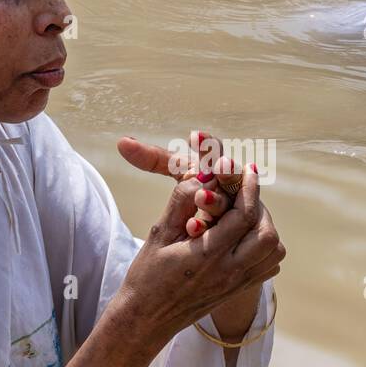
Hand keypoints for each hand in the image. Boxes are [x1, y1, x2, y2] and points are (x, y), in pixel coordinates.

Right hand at [112, 152, 283, 345]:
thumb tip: (203, 176)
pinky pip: (268, 266)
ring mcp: (237, 285)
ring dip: (264, 226)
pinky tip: (243, 236)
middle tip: (243, 193)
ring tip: (243, 214)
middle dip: (259, 207)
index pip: (243, 216)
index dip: (249, 188)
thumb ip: (182, 202)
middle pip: (267, 235)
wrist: (146, 320)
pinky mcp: (239, 291)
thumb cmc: (147, 275)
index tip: (247, 171)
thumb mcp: (159, 234)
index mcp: (207, 256)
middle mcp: (229, 273)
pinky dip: (264, 246)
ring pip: (274, 251)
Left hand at [117, 130, 245, 237]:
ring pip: (229, 203)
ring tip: (201, 197)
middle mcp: (231, 183)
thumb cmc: (197, 191)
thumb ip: (154, 159)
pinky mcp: (243, 230)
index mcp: (213, 165)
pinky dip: (210, 227)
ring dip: (216, 201)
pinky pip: (230, 229)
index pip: (213, 149)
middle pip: (229, 174)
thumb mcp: (178, 171)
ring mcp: (240, 206)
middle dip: (225, 169)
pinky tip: (192, 227)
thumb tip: (122, 142)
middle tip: (219, 166)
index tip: (194, 136)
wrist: (218, 229)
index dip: (206, 143)